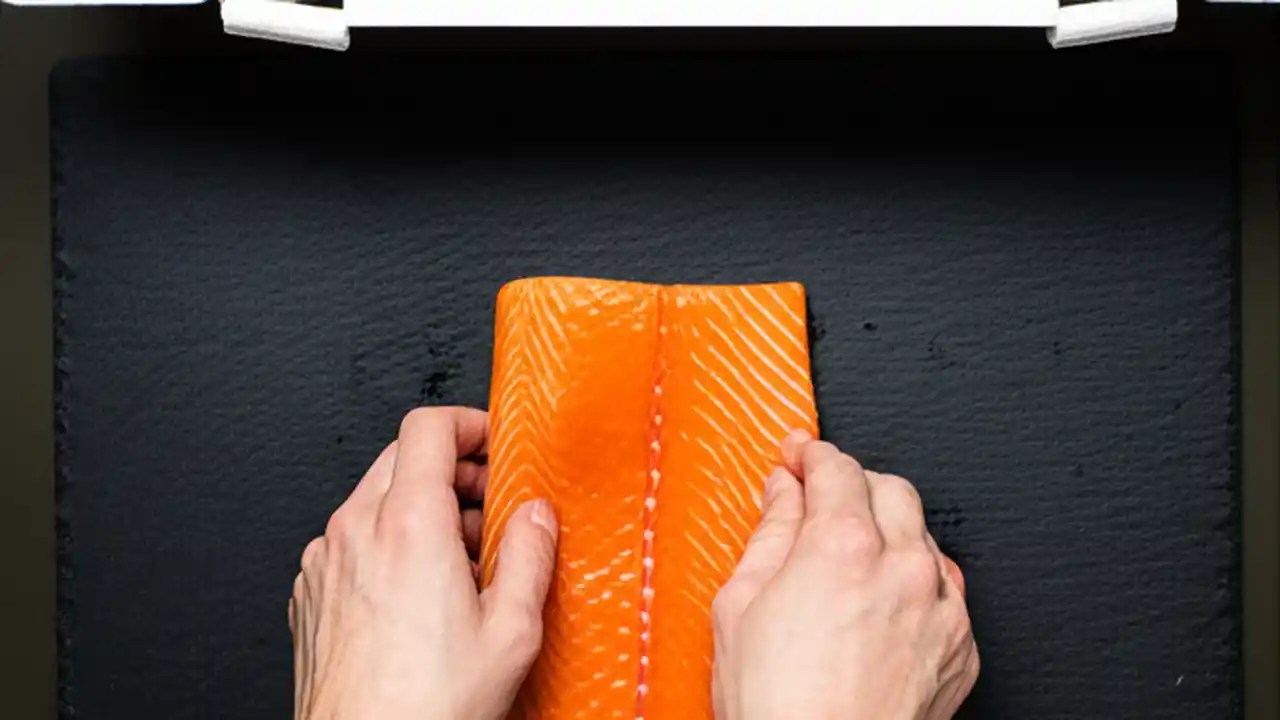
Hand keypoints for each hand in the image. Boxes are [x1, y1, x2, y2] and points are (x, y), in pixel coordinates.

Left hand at [290, 407, 558, 719]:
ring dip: (419, 507)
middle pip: (401, 456)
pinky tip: (417, 592)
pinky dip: (386, 542)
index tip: (491, 443)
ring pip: (374, 498)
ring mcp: (325, 560)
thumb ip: (529, 557)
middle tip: (488, 505)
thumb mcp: (510, 631)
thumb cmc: (427, 707)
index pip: (428, 426)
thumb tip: (537, 516)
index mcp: (409, 525)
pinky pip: (351, 539)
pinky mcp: (310, 591)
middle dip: (451, 468)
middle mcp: (357, 530)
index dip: (467, 423)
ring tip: (459, 559)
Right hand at [712, 431, 977, 719]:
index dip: (810, 453)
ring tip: (850, 556)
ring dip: (888, 528)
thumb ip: (769, 533)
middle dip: (852, 483)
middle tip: (819, 499)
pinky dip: (916, 579)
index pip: (836, 466)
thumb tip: (782, 492)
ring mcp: (939, 608)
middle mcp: (901, 566)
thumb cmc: (777, 704)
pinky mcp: (961, 647)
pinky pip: (946, 587)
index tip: (797, 455)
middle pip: (888, 487)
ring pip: (923, 535)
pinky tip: (883, 599)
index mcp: (842, 544)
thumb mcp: (741, 604)